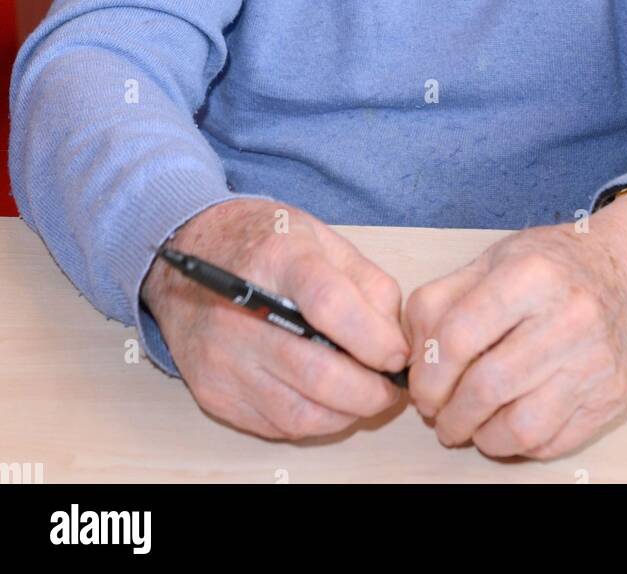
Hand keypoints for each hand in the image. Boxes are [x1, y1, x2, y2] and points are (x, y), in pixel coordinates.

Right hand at [141, 198, 409, 440]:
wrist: (192, 256)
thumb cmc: (266, 243)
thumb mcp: (322, 238)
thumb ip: (367, 282)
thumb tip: (395, 340)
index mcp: (277, 258)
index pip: (328, 303)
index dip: (372, 338)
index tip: (397, 355)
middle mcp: (240, 311)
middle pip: (317, 372)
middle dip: (369, 391)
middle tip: (389, 385)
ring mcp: (222, 357)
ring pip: (300, 412)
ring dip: (346, 413)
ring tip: (363, 393)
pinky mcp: (213, 391)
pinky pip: (277, 425)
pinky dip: (314, 419)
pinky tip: (326, 397)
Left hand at [404, 194, 626, 458]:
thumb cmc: (552, 265)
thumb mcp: (492, 261)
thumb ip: (442, 301)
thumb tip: (410, 359)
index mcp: (529, 275)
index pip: (459, 336)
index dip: (429, 374)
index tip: (422, 389)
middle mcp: (568, 317)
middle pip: (487, 386)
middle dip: (449, 414)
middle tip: (439, 417)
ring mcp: (594, 362)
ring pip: (520, 426)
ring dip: (481, 437)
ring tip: (471, 426)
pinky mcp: (611, 398)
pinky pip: (552, 442)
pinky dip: (519, 444)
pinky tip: (507, 424)